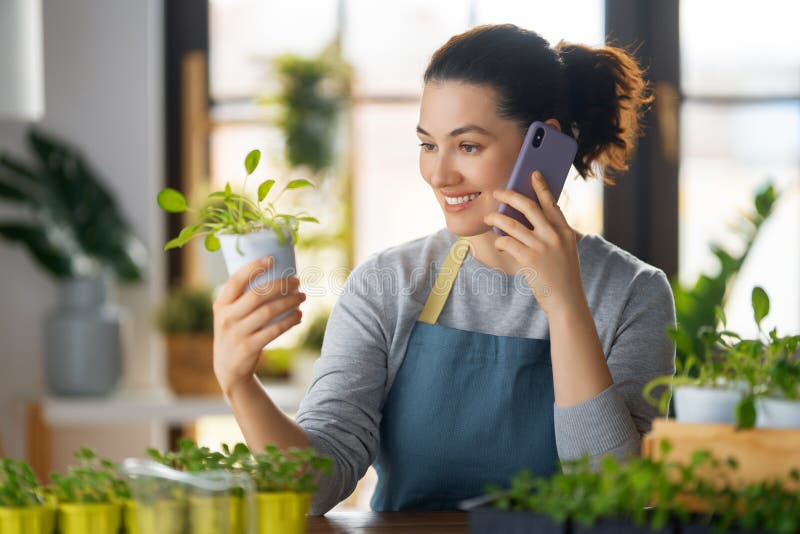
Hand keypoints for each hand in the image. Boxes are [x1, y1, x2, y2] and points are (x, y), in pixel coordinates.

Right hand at [212, 256, 305, 394]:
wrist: (228, 368)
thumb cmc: (235, 332)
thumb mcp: (229, 315)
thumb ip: (242, 298)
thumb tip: (275, 274)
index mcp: (221, 303)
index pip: (236, 280)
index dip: (254, 267)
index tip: (273, 259)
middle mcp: (227, 317)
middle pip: (258, 294)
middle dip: (281, 285)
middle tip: (297, 281)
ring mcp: (237, 333)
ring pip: (269, 311)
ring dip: (289, 302)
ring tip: (302, 296)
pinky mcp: (249, 348)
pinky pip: (274, 330)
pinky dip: (290, 321)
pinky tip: (299, 315)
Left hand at [483, 170, 583, 316]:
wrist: (567, 302)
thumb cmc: (563, 277)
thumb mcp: (565, 252)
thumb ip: (552, 235)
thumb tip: (525, 221)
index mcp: (565, 232)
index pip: (551, 203)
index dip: (541, 187)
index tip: (533, 174)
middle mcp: (554, 236)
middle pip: (529, 207)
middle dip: (510, 196)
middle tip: (498, 192)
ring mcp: (542, 247)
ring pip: (512, 224)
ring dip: (496, 218)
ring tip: (488, 217)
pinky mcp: (529, 259)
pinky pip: (507, 242)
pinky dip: (500, 241)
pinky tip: (499, 243)